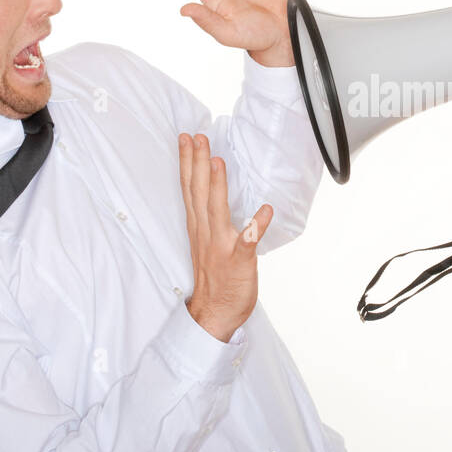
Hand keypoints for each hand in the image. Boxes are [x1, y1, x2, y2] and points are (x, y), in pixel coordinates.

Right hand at [178, 132, 274, 342]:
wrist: (214, 314)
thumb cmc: (215, 277)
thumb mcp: (206, 241)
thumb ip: (210, 216)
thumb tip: (213, 191)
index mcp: (199, 227)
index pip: (190, 189)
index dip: (188, 163)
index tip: (186, 138)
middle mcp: (206, 233)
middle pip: (198, 193)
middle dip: (197, 164)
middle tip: (198, 136)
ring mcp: (221, 246)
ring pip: (217, 211)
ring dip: (217, 186)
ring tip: (218, 161)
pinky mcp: (238, 260)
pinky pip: (248, 241)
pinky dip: (255, 226)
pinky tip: (265, 211)